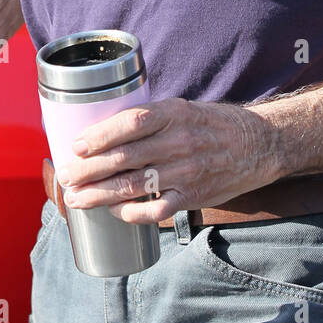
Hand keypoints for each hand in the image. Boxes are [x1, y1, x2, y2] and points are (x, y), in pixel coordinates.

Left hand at [55, 98, 282, 223]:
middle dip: (88, 170)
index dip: (100, 136)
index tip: (75, 146)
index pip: (131, 123)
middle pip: (124, 158)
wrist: (257, 144)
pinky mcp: (193, 196)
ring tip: (77, 198)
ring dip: (100, 195)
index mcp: (174, 114)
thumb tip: (103, 132)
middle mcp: (179, 142)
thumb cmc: (212, 125)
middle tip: (65, 177)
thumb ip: (150, 119)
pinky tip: (114, 212)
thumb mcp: (183, 109)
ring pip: (134, 186)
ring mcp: (186, 172)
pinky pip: (156, 210)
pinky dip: (132, 213)